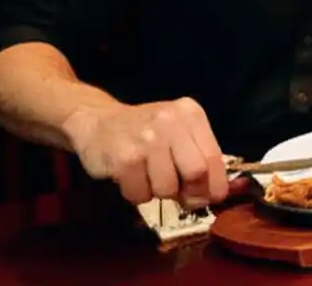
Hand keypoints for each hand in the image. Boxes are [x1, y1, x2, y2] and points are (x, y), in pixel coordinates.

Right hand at [63, 97, 228, 207]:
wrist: (96, 121)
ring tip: (148, 177)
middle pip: (196, 173)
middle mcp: (170, 121)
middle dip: (190, 192)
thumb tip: (214, 195)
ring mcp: (146, 139)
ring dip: (158, 193)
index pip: (214, 156)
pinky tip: (130, 178)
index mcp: (190, 114)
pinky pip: (140, 195)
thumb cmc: (145, 132)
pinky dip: (137, 195)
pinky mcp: (124, 159)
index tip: (212, 198)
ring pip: (167, 189)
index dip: (215, 184)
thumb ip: (198, 157)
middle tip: (179, 194)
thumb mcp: (178, 133)